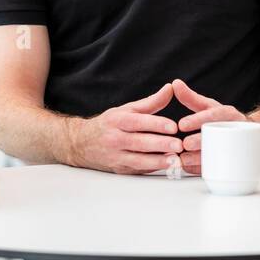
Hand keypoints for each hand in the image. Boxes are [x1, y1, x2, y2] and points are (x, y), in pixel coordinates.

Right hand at [69, 83, 184, 174]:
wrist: (81, 143)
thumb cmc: (108, 125)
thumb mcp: (126, 109)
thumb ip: (151, 102)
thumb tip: (170, 89)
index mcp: (118, 120)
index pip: (138, 122)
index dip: (156, 124)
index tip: (173, 126)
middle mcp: (115, 138)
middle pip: (139, 142)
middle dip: (160, 144)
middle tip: (178, 145)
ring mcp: (116, 156)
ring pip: (138, 160)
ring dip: (158, 161)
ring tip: (174, 160)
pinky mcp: (119, 169)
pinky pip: (137, 170)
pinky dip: (152, 169)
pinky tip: (166, 167)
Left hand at [171, 79, 252, 175]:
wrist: (257, 136)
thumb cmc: (226, 120)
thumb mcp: (210, 107)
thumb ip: (191, 98)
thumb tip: (175, 84)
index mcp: (229, 114)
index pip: (215, 114)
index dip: (199, 119)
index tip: (181, 124)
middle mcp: (235, 129)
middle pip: (219, 135)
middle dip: (201, 141)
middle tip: (184, 144)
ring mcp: (238, 147)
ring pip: (221, 155)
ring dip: (201, 159)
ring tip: (183, 159)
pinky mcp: (237, 163)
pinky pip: (223, 168)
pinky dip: (205, 170)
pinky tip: (190, 169)